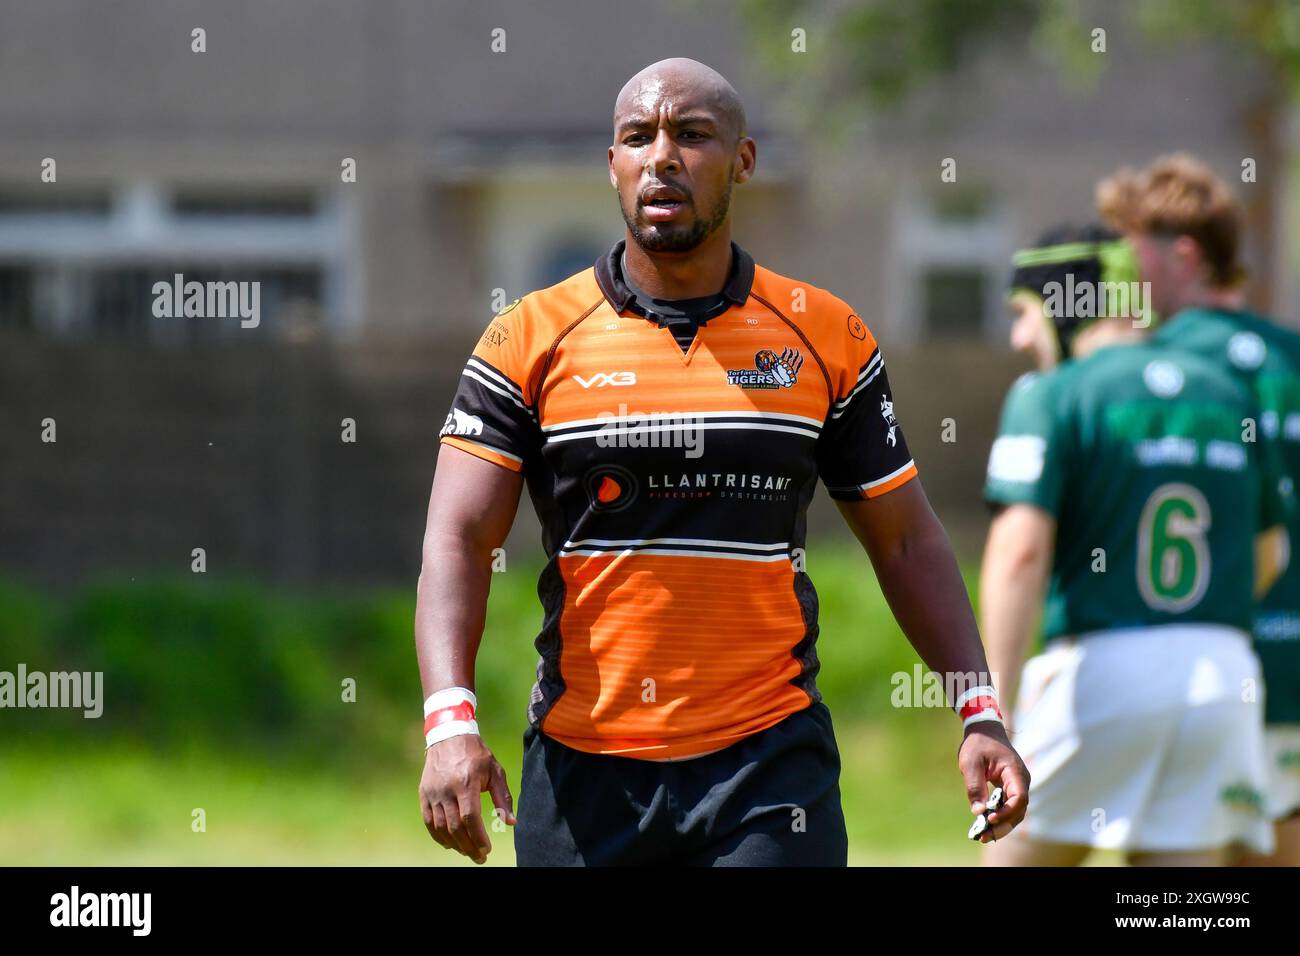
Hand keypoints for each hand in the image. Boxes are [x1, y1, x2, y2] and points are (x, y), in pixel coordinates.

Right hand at [419, 734, 514, 863]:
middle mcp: (446, 789)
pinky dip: (438, 836)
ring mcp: (433, 792)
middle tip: (479, 857)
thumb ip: (502, 798)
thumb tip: (511, 822)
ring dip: (455, 844)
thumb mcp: (495, 771)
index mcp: (466, 782)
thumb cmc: (477, 754)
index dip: (478, 837)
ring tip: (467, 851)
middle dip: (468, 846)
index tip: (487, 849)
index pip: (470, 817)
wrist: (449, 736)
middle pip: (455, 826)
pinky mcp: (424, 794)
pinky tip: (450, 843)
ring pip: (441, 827)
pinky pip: (429, 821)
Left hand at [958, 722, 1028, 843]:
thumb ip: (975, 786)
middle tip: (984, 836)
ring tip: (982, 836)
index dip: (1007, 811)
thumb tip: (978, 812)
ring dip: (1001, 825)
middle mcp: (1021, 780)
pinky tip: (985, 825)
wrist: (984, 730)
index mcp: (1014, 771)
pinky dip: (999, 817)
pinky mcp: (1010, 788)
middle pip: (1019, 810)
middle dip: (1003, 825)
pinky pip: (1009, 806)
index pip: (1019, 797)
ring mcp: (1017, 785)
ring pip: (1015, 811)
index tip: (989, 818)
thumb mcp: (970, 762)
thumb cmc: (978, 743)